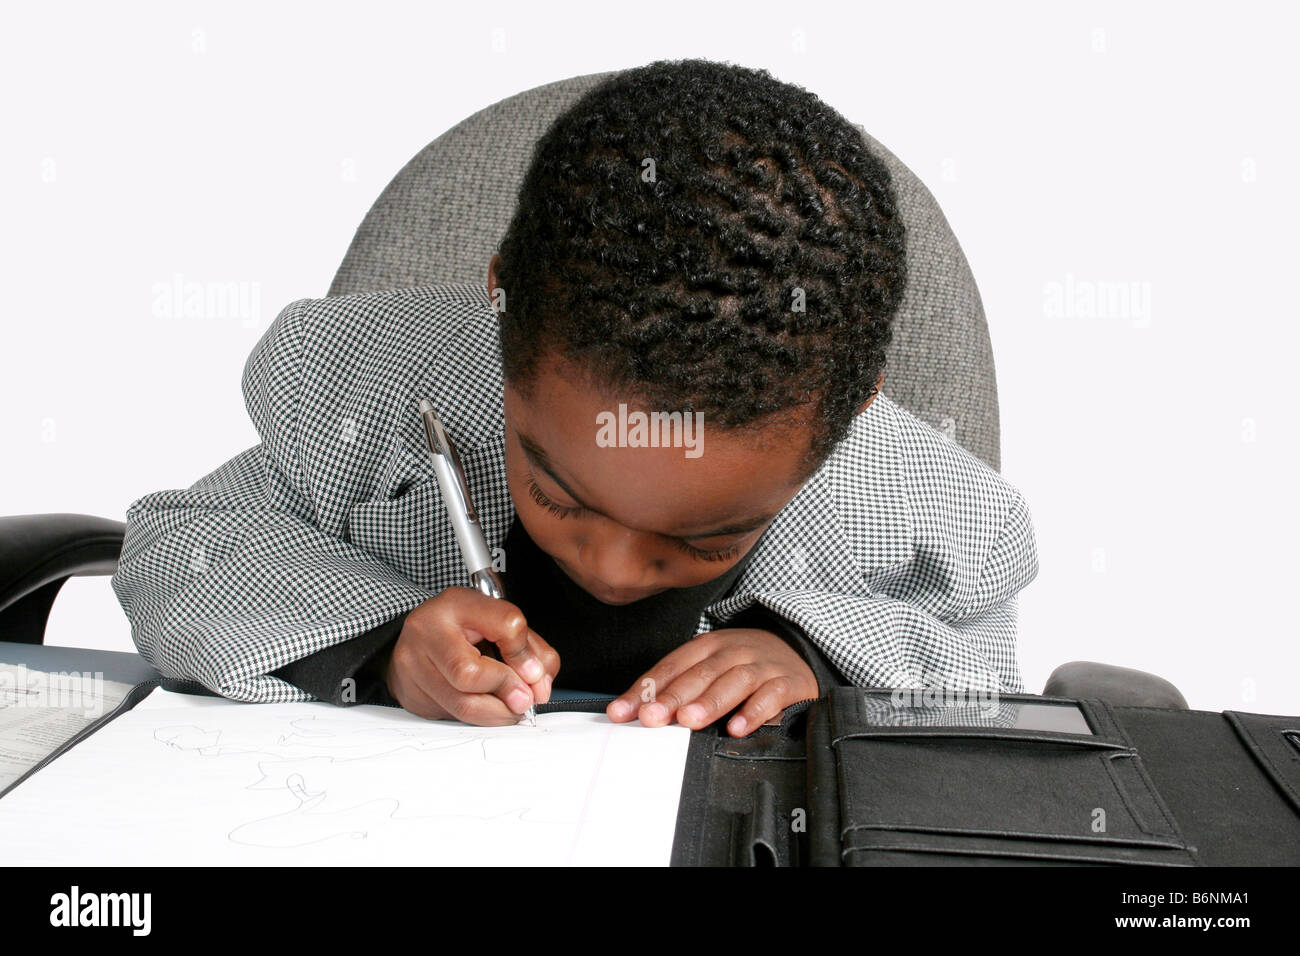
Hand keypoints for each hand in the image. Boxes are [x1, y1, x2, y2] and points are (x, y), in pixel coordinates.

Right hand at [384, 587, 559, 724]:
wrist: (418, 637)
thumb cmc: (461, 627)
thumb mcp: (498, 622)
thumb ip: (529, 649)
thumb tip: (539, 687)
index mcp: (456, 604)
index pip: (505, 625)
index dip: (525, 654)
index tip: (534, 671)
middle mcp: (427, 633)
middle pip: (470, 674)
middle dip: (507, 692)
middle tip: (525, 698)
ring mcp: (413, 667)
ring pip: (463, 706)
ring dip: (498, 713)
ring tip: (510, 707)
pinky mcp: (412, 697)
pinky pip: (453, 717)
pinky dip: (479, 718)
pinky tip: (486, 706)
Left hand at [605, 628, 817, 736]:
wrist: (796, 650)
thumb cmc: (742, 665)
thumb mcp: (710, 667)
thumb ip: (678, 688)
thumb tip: (637, 713)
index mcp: (708, 645)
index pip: (671, 666)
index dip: (646, 690)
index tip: (622, 712)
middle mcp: (734, 650)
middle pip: (700, 672)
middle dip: (674, 696)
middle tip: (652, 718)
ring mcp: (763, 664)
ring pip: (735, 680)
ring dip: (710, 701)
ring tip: (690, 721)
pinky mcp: (789, 681)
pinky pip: (772, 695)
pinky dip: (754, 711)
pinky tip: (737, 728)